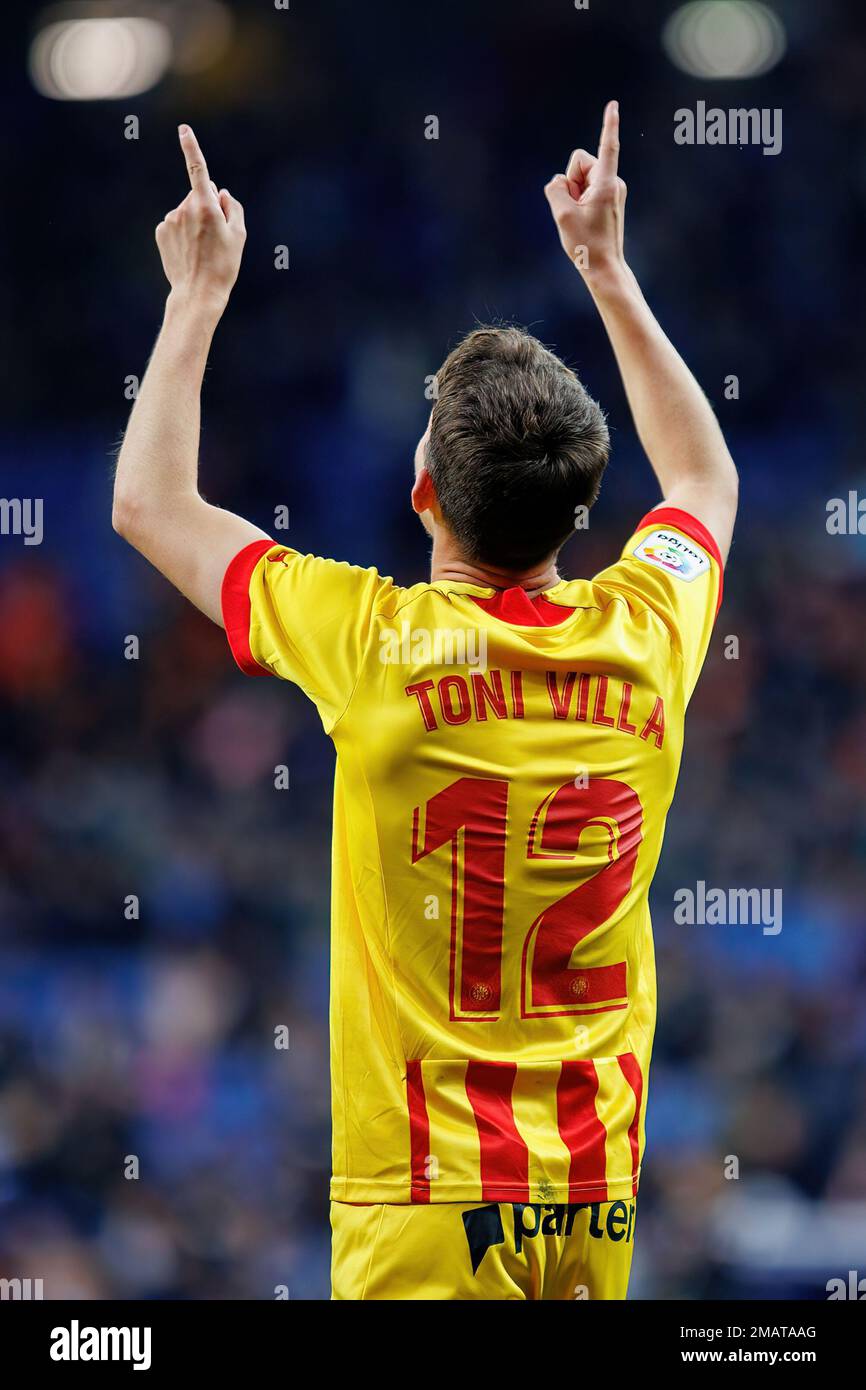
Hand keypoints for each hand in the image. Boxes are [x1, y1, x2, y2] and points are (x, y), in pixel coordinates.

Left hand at [155, 125, 245, 314]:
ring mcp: (170, 220)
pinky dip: (182, 232)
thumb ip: (232, 207)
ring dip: (194, 222)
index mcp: (205, 207)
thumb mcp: (239, 236)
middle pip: (198, 196)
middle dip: (207, 207)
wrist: (198, 293)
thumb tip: (219, 191)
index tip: (183, 129)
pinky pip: (175, 223)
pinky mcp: (161, 231)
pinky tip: (188, 251)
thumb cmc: (224, 265)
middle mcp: (185, 209)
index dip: (191, 147)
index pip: (197, 170)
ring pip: (186, 211)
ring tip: (202, 248)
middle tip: (216, 237)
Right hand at [544, 101, 626, 281]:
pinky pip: (584, 190)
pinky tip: (581, 219)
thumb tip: (558, 181)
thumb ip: (555, 189)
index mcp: (606, 183)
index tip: (613, 104)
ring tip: (579, 218)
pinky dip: (577, 201)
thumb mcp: (562, 215)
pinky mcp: (607, 199)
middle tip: (574, 210)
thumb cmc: (586, 244)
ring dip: (573, 195)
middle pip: (580, 163)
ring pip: (580, 178)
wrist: (604, 268)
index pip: (608, 147)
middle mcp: (612, 182)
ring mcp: (611, 190)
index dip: (608, 125)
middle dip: (570, 182)